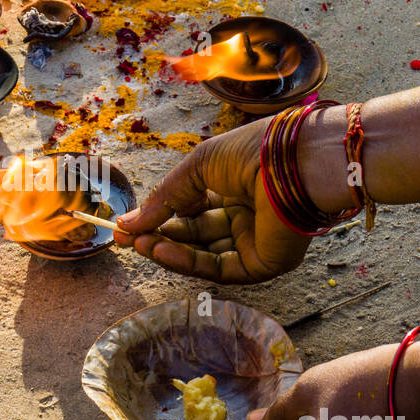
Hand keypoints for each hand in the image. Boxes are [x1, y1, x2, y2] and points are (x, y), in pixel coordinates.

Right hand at [112, 118, 310, 282]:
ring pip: (203, 255)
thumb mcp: (196, 168)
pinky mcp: (264, 263)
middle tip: (127, 238)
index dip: (160, 217)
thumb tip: (126, 224)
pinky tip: (161, 250)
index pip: (191, 209)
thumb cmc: (252, 152)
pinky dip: (187, 262)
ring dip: (169, 250)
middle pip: (194, 235)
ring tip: (139, 244)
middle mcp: (245, 215)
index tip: (128, 225)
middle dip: (159, 236)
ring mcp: (255, 241)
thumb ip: (163, 199)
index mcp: (234, 186)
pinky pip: (219, 268)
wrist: (292, 162)